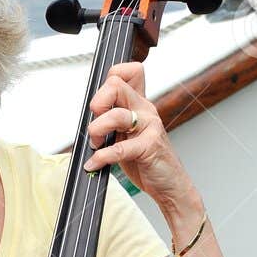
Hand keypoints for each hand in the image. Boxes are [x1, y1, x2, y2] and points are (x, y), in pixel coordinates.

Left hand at [83, 62, 200, 221]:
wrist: (169, 185)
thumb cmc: (146, 161)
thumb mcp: (126, 135)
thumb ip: (111, 122)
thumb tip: (86, 119)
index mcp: (139, 104)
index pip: (127, 72)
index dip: (109, 79)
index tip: (100, 104)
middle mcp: (145, 110)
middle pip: (116, 85)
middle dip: (97, 102)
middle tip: (94, 123)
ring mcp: (149, 127)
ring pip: (116, 114)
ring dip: (97, 130)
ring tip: (95, 144)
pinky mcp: (149, 147)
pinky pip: (119, 148)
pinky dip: (101, 157)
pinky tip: (94, 163)